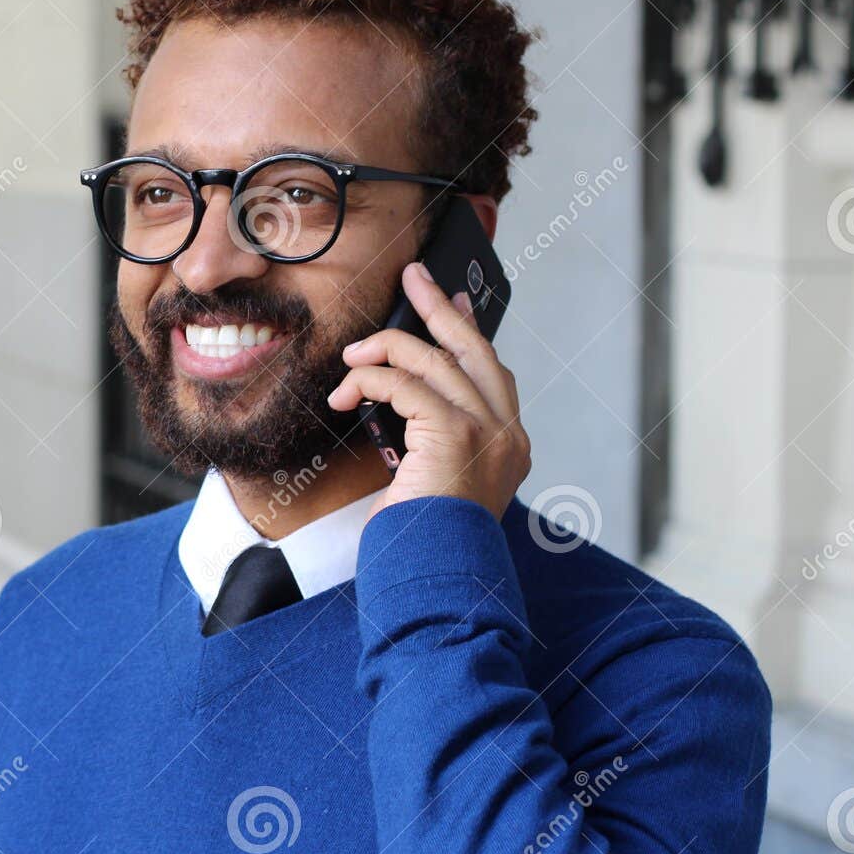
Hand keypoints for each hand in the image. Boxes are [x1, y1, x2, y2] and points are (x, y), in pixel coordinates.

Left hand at [327, 261, 530, 520]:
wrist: (435, 577)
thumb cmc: (425, 539)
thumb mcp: (435, 482)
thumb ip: (434, 441)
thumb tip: (405, 397)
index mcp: (509, 447)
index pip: (493, 373)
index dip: (469, 332)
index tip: (452, 303)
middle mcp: (508, 435)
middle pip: (473, 350)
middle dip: (438, 308)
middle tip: (414, 277)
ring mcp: (488, 433)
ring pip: (434, 362)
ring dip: (384, 351)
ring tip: (351, 356)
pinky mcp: (457, 435)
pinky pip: (405, 386)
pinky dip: (369, 382)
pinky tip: (344, 395)